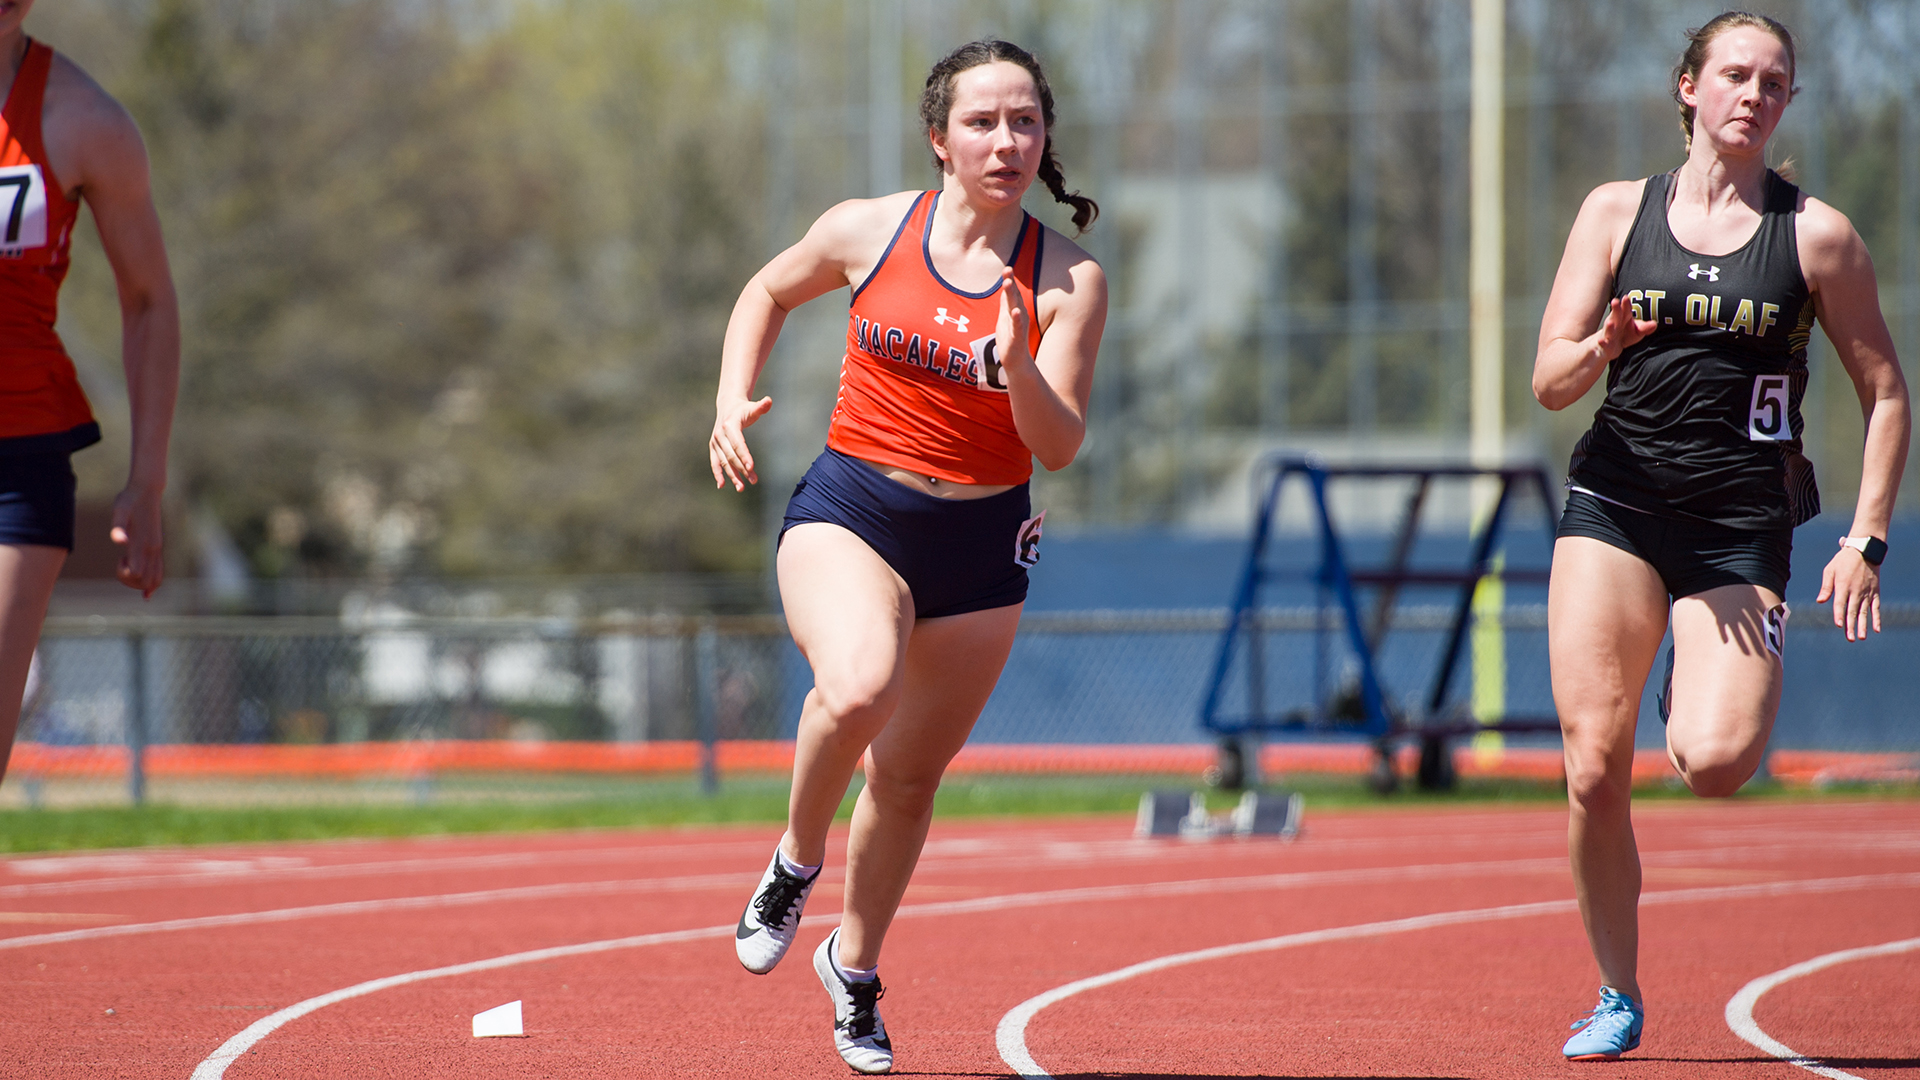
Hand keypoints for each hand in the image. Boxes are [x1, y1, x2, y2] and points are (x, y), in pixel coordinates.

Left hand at [110, 483, 164, 597]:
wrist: (148, 490)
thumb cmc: (130, 500)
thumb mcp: (120, 509)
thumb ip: (118, 526)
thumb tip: (119, 542)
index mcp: (143, 544)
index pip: (135, 574)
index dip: (124, 574)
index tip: (119, 559)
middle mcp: (153, 550)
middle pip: (145, 581)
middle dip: (130, 581)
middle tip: (121, 564)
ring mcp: (157, 549)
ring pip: (155, 579)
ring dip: (140, 583)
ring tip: (128, 568)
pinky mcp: (158, 547)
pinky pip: (159, 572)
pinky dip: (153, 583)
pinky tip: (146, 591)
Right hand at [710, 395, 772, 490]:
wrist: (728, 407)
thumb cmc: (743, 409)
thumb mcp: (752, 407)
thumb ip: (761, 407)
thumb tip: (769, 401)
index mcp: (730, 426)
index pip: (738, 443)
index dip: (744, 456)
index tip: (751, 468)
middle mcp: (719, 435)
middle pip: (732, 456)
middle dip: (742, 469)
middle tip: (754, 480)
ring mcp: (715, 442)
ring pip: (724, 462)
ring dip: (732, 475)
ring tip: (741, 488)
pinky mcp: (713, 448)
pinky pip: (715, 463)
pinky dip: (717, 474)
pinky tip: (721, 486)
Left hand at [994, 267, 1033, 380]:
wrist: (1016, 363)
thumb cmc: (1010, 341)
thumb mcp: (1004, 319)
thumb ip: (1005, 304)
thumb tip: (1005, 288)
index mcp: (1014, 311)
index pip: (1011, 293)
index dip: (1009, 280)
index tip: (1007, 267)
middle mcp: (1019, 316)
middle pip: (1014, 296)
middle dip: (1010, 282)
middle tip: (1008, 269)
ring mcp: (1018, 326)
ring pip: (1015, 308)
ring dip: (1012, 296)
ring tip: (1008, 283)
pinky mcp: (1017, 338)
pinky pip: (1017, 327)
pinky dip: (1016, 319)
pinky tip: (1016, 311)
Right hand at [1592, 296, 1655, 362]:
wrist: (1608, 347)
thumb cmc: (1624, 336)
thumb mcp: (1636, 332)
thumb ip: (1645, 328)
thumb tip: (1654, 324)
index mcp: (1623, 319)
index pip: (1625, 310)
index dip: (1626, 305)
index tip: (1626, 297)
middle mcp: (1615, 325)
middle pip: (1615, 316)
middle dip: (1615, 309)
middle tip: (1615, 301)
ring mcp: (1609, 335)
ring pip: (1609, 330)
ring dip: (1609, 326)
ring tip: (1610, 323)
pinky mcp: (1605, 346)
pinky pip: (1603, 344)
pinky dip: (1602, 342)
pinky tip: (1601, 341)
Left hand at [1816, 545, 1880, 641]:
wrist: (1864, 551)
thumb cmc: (1843, 561)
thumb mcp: (1830, 571)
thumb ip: (1826, 587)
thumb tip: (1819, 601)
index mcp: (1843, 586)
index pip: (1840, 604)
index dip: (1839, 615)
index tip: (1839, 625)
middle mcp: (1856, 591)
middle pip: (1852, 611)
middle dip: (1851, 626)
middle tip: (1850, 638)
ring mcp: (1866, 592)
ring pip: (1864, 612)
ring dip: (1863, 625)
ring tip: (1861, 637)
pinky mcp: (1875, 592)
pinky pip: (1876, 607)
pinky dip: (1876, 618)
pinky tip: (1876, 629)